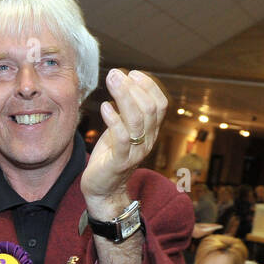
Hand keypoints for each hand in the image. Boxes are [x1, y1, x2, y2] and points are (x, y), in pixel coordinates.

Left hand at [80, 69, 166, 217]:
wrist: (103, 189)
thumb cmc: (110, 156)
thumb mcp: (121, 129)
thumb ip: (125, 110)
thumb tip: (121, 80)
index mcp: (150, 132)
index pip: (160, 104)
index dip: (149, 86)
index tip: (132, 74)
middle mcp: (147, 141)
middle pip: (149, 108)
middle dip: (132, 87)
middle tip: (115, 74)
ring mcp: (135, 152)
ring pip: (136, 119)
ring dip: (123, 96)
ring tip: (110, 81)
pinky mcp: (119, 161)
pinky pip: (122, 138)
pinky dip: (113, 119)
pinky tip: (104, 107)